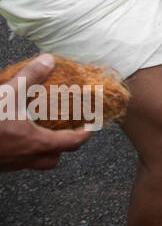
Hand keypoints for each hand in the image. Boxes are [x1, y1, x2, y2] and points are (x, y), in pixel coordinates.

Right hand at [0, 55, 92, 170]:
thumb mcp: (8, 94)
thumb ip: (30, 76)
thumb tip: (48, 60)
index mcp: (36, 143)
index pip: (72, 143)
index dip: (84, 134)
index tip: (90, 124)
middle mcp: (25, 158)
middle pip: (53, 160)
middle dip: (62, 147)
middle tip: (64, 130)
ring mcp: (8, 165)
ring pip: (33, 163)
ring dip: (40, 150)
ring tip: (38, 132)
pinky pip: (15, 161)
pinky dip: (20, 150)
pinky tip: (12, 134)